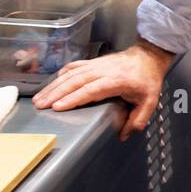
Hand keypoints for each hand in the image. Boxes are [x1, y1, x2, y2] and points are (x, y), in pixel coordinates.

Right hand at [32, 39, 176, 141]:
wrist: (149, 56)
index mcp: (116, 80)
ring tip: (40, 97)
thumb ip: (138, 119)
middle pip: (75, 81)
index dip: (73, 98)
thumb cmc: (148, 78)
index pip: (90, 90)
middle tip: (40, 105)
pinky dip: (61, 74)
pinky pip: (75, 67)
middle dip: (56, 93)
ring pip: (71, 74)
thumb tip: (124, 135)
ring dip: (54, 85)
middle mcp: (103, 71)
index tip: (57, 107)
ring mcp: (97, 65)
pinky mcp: (94, 62)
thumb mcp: (150, 100)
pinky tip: (52, 82)